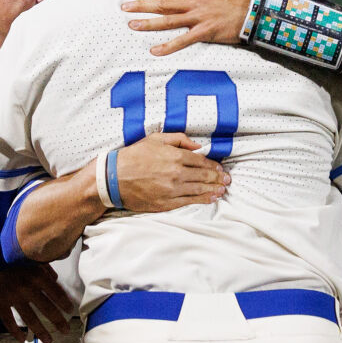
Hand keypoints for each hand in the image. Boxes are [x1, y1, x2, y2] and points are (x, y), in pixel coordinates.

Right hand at [0, 261, 73, 342]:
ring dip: (40, 331)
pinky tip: (22, 339)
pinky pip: (8, 319)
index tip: (71, 311)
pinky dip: (15, 331)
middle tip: (65, 331)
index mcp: (37, 274)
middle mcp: (27, 287)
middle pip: (46, 308)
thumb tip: (55, 278)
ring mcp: (12, 296)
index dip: (65, 303)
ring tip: (48, 340)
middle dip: (58, 321)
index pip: (56, 292)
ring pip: (29, 318)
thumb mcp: (31, 256)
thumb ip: (45, 267)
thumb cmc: (12, 253)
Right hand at [114, 132, 229, 210]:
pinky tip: (211, 198)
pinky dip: (202, 200)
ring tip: (223, 190)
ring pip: (199, 190)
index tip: (221, 169)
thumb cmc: (134, 156)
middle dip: (218, 178)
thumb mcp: (155, 139)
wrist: (114, 178)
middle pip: (203, 176)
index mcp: (175, 156)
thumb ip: (178, 139)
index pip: (201, 161)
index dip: (213, 166)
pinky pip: (189, 201)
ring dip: (213, 189)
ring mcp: (172, 190)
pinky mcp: (166, 203)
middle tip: (228, 180)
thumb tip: (198, 146)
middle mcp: (176, 173)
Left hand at [121, 0, 254, 55]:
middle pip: (163, 4)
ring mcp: (199, 18)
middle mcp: (194, 4)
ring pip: (169, 20)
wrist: (256, 12)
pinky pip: (183, 40)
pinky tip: (154, 50)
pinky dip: (168, 46)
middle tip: (124, 7)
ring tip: (131, 25)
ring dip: (149, 23)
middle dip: (142, 5)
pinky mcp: (205, 33)